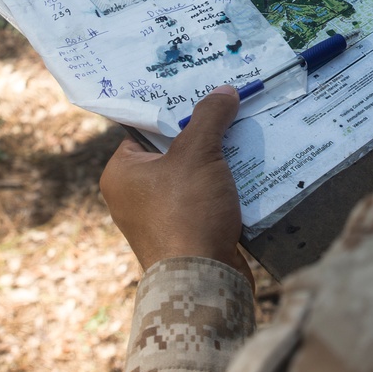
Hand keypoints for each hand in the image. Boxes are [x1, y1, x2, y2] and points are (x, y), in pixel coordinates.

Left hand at [100, 86, 251, 285]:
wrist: (202, 281)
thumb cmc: (186, 212)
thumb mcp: (197, 154)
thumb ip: (208, 118)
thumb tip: (224, 91)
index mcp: (121, 173)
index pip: (144, 128)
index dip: (174, 108)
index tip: (200, 90)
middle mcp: (134, 195)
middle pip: (173, 150)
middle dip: (204, 134)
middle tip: (229, 107)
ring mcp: (160, 217)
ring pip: (194, 175)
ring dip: (219, 160)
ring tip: (246, 133)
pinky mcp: (186, 233)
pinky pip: (206, 199)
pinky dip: (226, 186)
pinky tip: (251, 169)